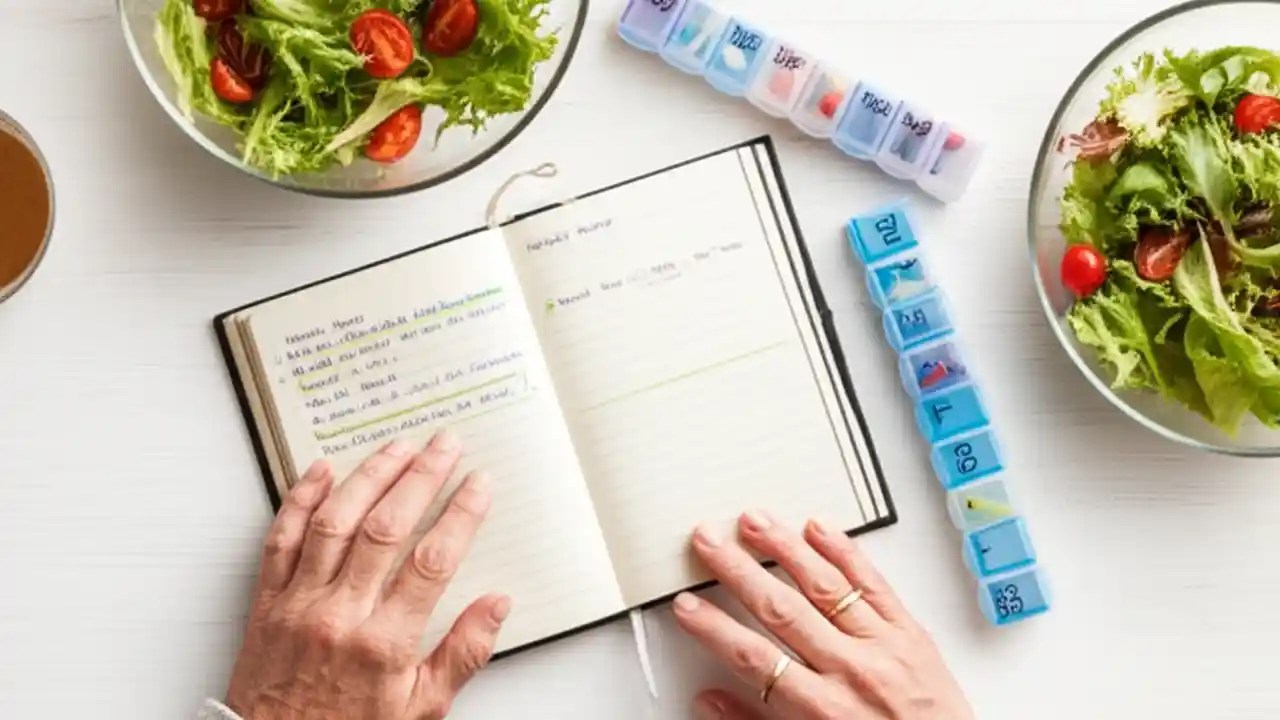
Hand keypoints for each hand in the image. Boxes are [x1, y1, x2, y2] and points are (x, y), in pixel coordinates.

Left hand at [225, 430, 506, 719]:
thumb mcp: (421, 711)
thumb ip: (462, 655)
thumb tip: (497, 605)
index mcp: (384, 644)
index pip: (432, 561)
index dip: (461, 515)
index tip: (478, 484)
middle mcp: (340, 615)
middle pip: (386, 528)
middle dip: (421, 478)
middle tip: (444, 445)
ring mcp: (299, 604)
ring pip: (335, 522)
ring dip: (369, 476)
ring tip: (397, 447)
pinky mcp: (267, 602)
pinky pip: (281, 538)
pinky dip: (301, 499)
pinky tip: (322, 471)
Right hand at [674, 511, 972, 719]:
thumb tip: (709, 702)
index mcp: (822, 711)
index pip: (754, 658)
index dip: (714, 628)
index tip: (686, 605)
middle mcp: (852, 672)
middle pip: (781, 610)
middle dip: (737, 571)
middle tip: (708, 541)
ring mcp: (884, 647)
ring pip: (825, 586)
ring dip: (785, 548)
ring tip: (755, 521)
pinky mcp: (912, 633)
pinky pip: (874, 584)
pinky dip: (846, 552)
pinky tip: (818, 528)